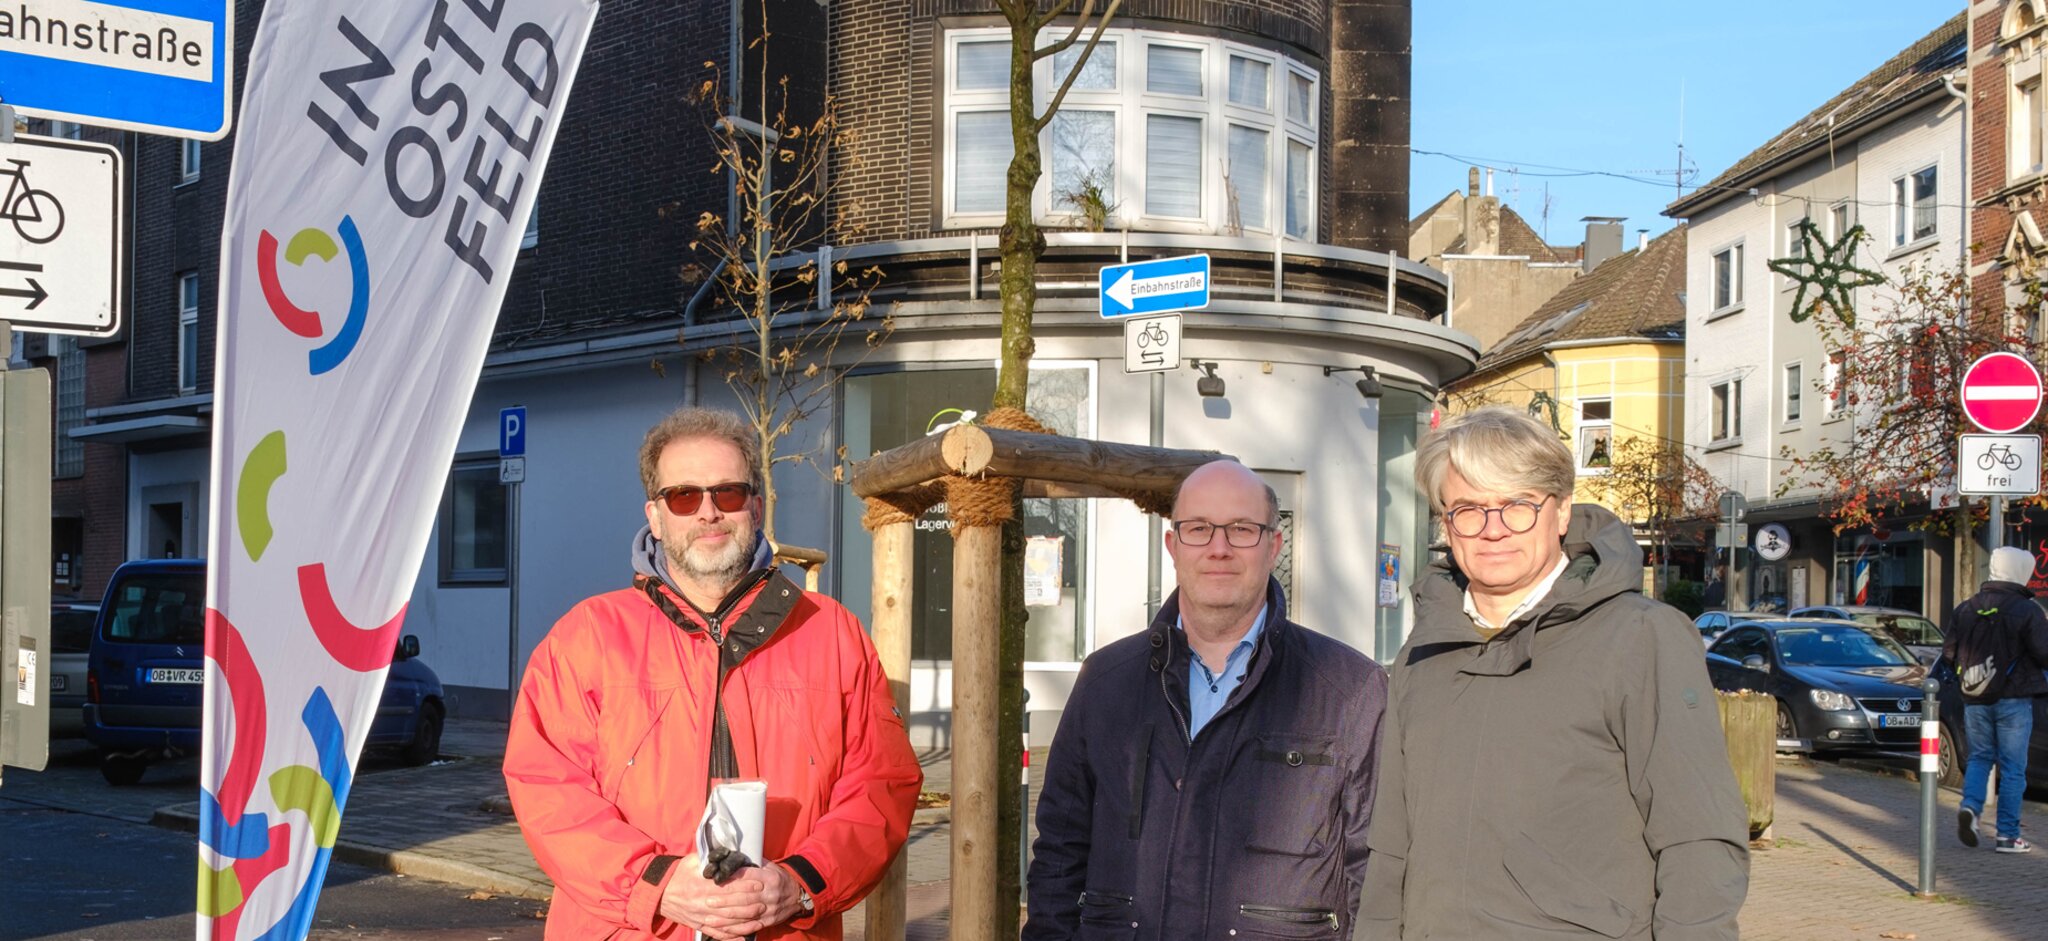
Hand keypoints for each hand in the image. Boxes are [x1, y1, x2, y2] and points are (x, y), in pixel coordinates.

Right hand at [657, 856, 773, 940]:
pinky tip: (745, 935)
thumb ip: (711, 859)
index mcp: (703, 886)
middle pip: (732, 906)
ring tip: (760, 919)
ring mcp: (702, 917)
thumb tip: (727, 853)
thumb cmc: (677, 875)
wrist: (659, 893)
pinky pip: (718, 933)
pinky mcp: (699, 926)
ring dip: (745, 922)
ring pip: (728, 922)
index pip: (730, 886)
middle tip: (765, 902)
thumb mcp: (692, 861)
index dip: (747, 885)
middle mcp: (704, 903)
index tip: (760, 884)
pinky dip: (732, 936)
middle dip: (750, 904)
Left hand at [709, 864, 804, 937]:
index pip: (748, 876)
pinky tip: (723, 929)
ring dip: (726, 917)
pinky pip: (751, 926)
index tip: (716, 880)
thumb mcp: (770, 867)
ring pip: (745, 914)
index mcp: (769, 877)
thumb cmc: (778, 878)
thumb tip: (731, 858)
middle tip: (708, 901)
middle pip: (744, 897)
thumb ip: (753, 864)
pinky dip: (736, 929)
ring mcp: (769, 909)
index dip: (731, 878)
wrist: (797, 895)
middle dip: (724, 900)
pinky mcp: (768, 921)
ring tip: (709, 918)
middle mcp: (770, 893)